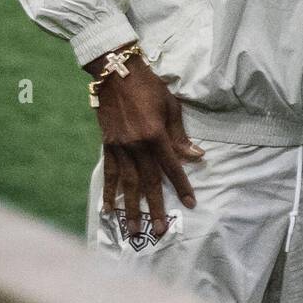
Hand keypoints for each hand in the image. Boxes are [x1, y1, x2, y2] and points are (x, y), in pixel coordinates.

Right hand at [86, 45, 204, 237]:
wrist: (116, 72)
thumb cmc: (149, 86)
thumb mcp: (170, 106)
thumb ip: (180, 134)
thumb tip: (195, 156)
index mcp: (155, 135)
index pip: (171, 167)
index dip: (182, 186)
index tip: (190, 203)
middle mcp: (136, 145)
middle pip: (148, 182)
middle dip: (155, 208)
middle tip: (160, 231)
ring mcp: (119, 147)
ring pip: (127, 184)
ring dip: (132, 208)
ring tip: (134, 230)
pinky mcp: (107, 145)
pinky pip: (110, 173)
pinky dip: (109, 192)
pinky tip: (109, 209)